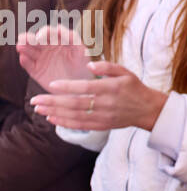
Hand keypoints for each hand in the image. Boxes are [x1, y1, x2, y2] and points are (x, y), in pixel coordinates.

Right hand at [17, 25, 94, 89]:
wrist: (80, 85)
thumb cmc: (83, 64)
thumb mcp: (81, 50)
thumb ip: (73, 38)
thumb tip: (59, 28)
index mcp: (58, 40)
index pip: (48, 32)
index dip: (43, 33)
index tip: (41, 37)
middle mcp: (47, 48)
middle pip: (35, 40)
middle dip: (29, 38)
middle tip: (25, 39)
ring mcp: (41, 59)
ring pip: (29, 51)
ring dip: (24, 47)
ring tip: (21, 46)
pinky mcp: (36, 71)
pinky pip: (28, 65)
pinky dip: (25, 61)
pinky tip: (23, 58)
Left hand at [31, 62, 167, 131]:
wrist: (147, 109)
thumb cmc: (134, 87)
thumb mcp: (126, 72)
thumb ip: (108, 66)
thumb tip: (89, 64)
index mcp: (112, 87)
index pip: (86, 87)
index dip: (67, 86)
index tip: (51, 84)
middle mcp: (107, 103)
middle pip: (75, 103)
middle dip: (53, 102)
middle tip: (35, 100)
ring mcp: (104, 116)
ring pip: (75, 116)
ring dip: (55, 113)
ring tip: (39, 109)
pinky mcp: (102, 125)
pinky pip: (80, 125)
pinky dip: (65, 123)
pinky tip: (52, 118)